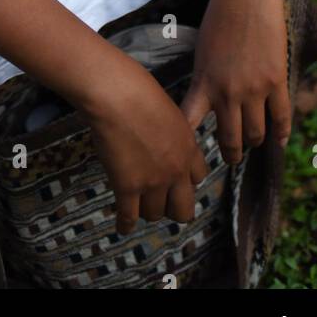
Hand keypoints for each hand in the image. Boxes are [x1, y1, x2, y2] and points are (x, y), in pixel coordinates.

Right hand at [78, 51, 209, 234]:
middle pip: (183, 209)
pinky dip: (125, 224)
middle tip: (160, 202)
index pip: (198, 177)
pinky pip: (129, 216)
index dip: (186, 180)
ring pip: (154, 214)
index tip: (175, 179)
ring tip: (136, 205)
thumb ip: (170, 132)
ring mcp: (153, 182)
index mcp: (188, 148)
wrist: (117, 94)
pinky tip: (122, 227)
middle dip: (172, 208)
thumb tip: (160, 137)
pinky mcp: (128, 187)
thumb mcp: (168, 110)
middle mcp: (176, 170)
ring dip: (146, 210)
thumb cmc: (138, 90)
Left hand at [179, 0, 289, 164]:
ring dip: (254, 143)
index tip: (187, 156)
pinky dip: (281, 134)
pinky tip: (279, 142)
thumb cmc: (219, 16)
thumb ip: (206, 80)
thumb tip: (208, 103)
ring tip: (252, 144)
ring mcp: (254, 89)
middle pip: (230, 139)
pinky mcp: (277, 81)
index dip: (188, 146)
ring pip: (256, 134)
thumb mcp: (202, 52)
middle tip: (230, 157)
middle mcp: (227, 93)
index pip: (190, 125)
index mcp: (203, 83)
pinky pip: (282, 118)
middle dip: (230, 153)